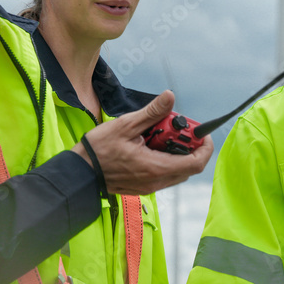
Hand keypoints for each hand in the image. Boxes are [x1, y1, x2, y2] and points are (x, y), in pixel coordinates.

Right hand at [72, 90, 213, 195]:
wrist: (79, 173)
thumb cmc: (98, 150)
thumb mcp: (126, 125)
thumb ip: (152, 113)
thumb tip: (170, 97)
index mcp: (156, 167)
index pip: (196, 162)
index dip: (204, 147)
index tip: (201, 133)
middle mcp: (157, 181)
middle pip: (189, 166)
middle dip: (188, 145)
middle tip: (175, 128)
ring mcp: (150, 186)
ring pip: (177, 171)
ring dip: (176, 152)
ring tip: (160, 134)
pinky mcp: (144, 187)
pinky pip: (165, 175)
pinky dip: (166, 159)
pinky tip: (150, 145)